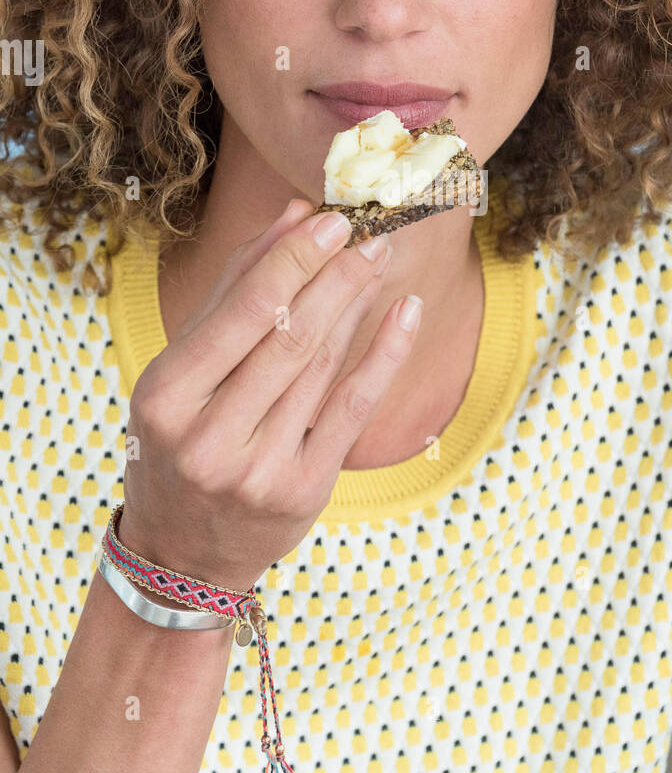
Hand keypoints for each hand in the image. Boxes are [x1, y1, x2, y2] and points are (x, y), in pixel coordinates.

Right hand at [119, 199, 420, 590]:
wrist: (182, 554)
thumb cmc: (178, 443)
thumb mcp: (180, 373)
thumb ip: (233, 292)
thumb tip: (293, 218)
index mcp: (165, 398)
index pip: (240, 314)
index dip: (292, 261)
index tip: (328, 221)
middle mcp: (209, 438)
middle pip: (288, 337)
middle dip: (334, 276)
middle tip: (367, 231)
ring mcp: (259, 469)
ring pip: (322, 366)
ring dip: (357, 303)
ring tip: (378, 258)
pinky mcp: (305, 490)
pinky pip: (354, 409)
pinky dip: (385, 355)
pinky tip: (405, 314)